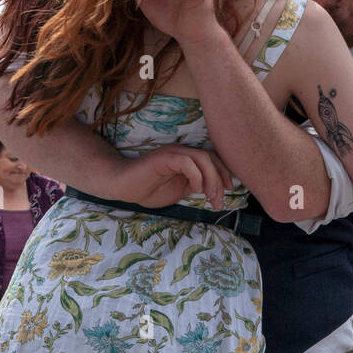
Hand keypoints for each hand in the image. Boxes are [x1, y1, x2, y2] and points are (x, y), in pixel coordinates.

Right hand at [110, 143, 231, 207]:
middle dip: (220, 179)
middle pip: (211, 158)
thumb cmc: (148, 190)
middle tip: (219, 200)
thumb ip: (194, 186)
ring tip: (210, 196)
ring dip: (211, 179)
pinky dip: (196, 175)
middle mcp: (182, 151)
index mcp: (187, 158)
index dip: (223, 173)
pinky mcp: (165, 157)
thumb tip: (212, 189)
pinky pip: (187, 162)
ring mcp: (173, 153)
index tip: (228, 191)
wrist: (124, 188)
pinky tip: (196, 189)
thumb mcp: (178, 191)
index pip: (212, 160)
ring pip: (202, 158)